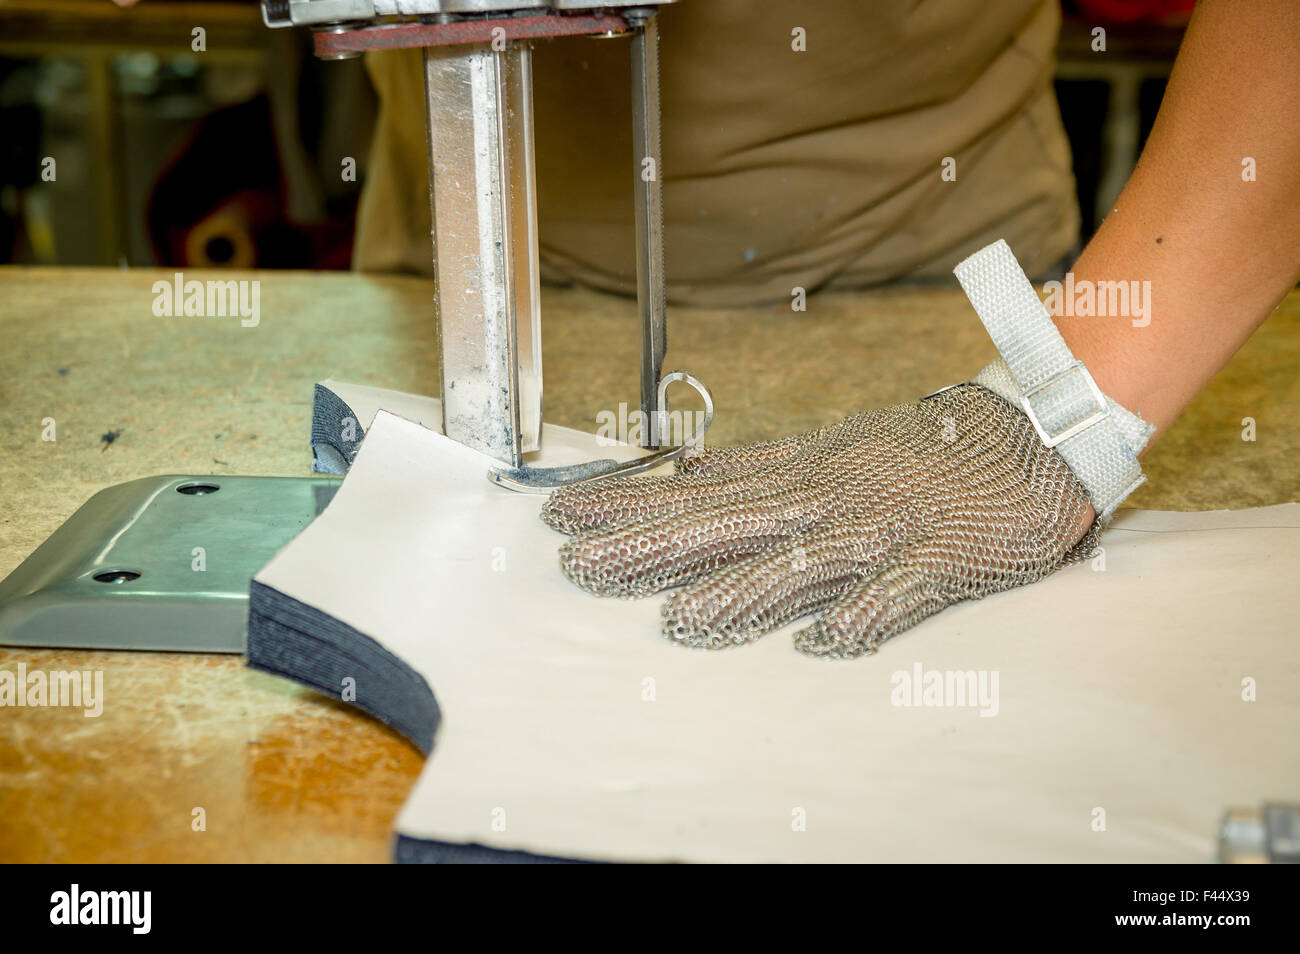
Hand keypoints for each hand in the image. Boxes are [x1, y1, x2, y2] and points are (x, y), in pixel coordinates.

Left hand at [543, 384, 1095, 658]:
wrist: (1030, 433)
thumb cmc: (919, 447)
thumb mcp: (831, 443)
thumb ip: (760, 465)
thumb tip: (686, 473)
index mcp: (803, 470)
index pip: (700, 490)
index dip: (632, 504)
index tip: (564, 516)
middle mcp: (830, 496)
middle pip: (730, 523)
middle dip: (654, 546)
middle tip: (581, 567)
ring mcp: (884, 526)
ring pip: (805, 560)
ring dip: (744, 590)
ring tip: (682, 621)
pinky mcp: (941, 557)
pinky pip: (900, 590)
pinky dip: (864, 613)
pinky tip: (824, 642)